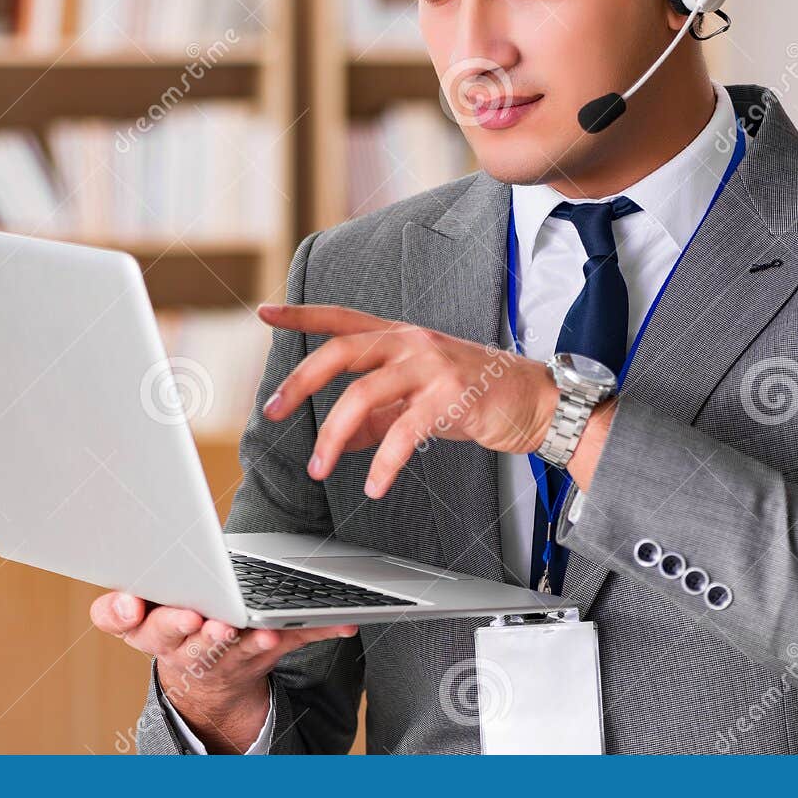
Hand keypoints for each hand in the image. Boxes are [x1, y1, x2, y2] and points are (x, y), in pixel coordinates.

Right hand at [89, 591, 355, 752]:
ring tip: (261, 635)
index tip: (130, 606)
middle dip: (193, 630)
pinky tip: (340, 624)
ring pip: (234, 650)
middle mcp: (181, 646)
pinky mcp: (262, 657)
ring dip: (249, 642)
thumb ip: (120, 609)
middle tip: (205, 621)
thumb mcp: (138, 619)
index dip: (123, 614)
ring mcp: (222, 657)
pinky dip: (316, 630)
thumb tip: (121, 599)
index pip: (124, 621)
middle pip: (182, 640)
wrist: (203, 686)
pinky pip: (290, 642)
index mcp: (146, 629)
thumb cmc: (171, 630)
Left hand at [257, 302, 563, 497]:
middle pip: (342, 351)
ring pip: (364, 393)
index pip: (340, 318)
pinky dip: (384, 462)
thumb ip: (375, 415)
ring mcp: (431, 365)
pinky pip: (404, 431)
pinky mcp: (451, 395)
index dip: (301, 315)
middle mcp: (411, 342)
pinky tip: (374, 485)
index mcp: (398, 336)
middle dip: (301, 381)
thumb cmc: (473, 396)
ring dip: (333, 435)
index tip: (264, 312)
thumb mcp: (415, 398)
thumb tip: (339, 437)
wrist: (534, 402)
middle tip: (273, 410)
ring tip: (319, 468)